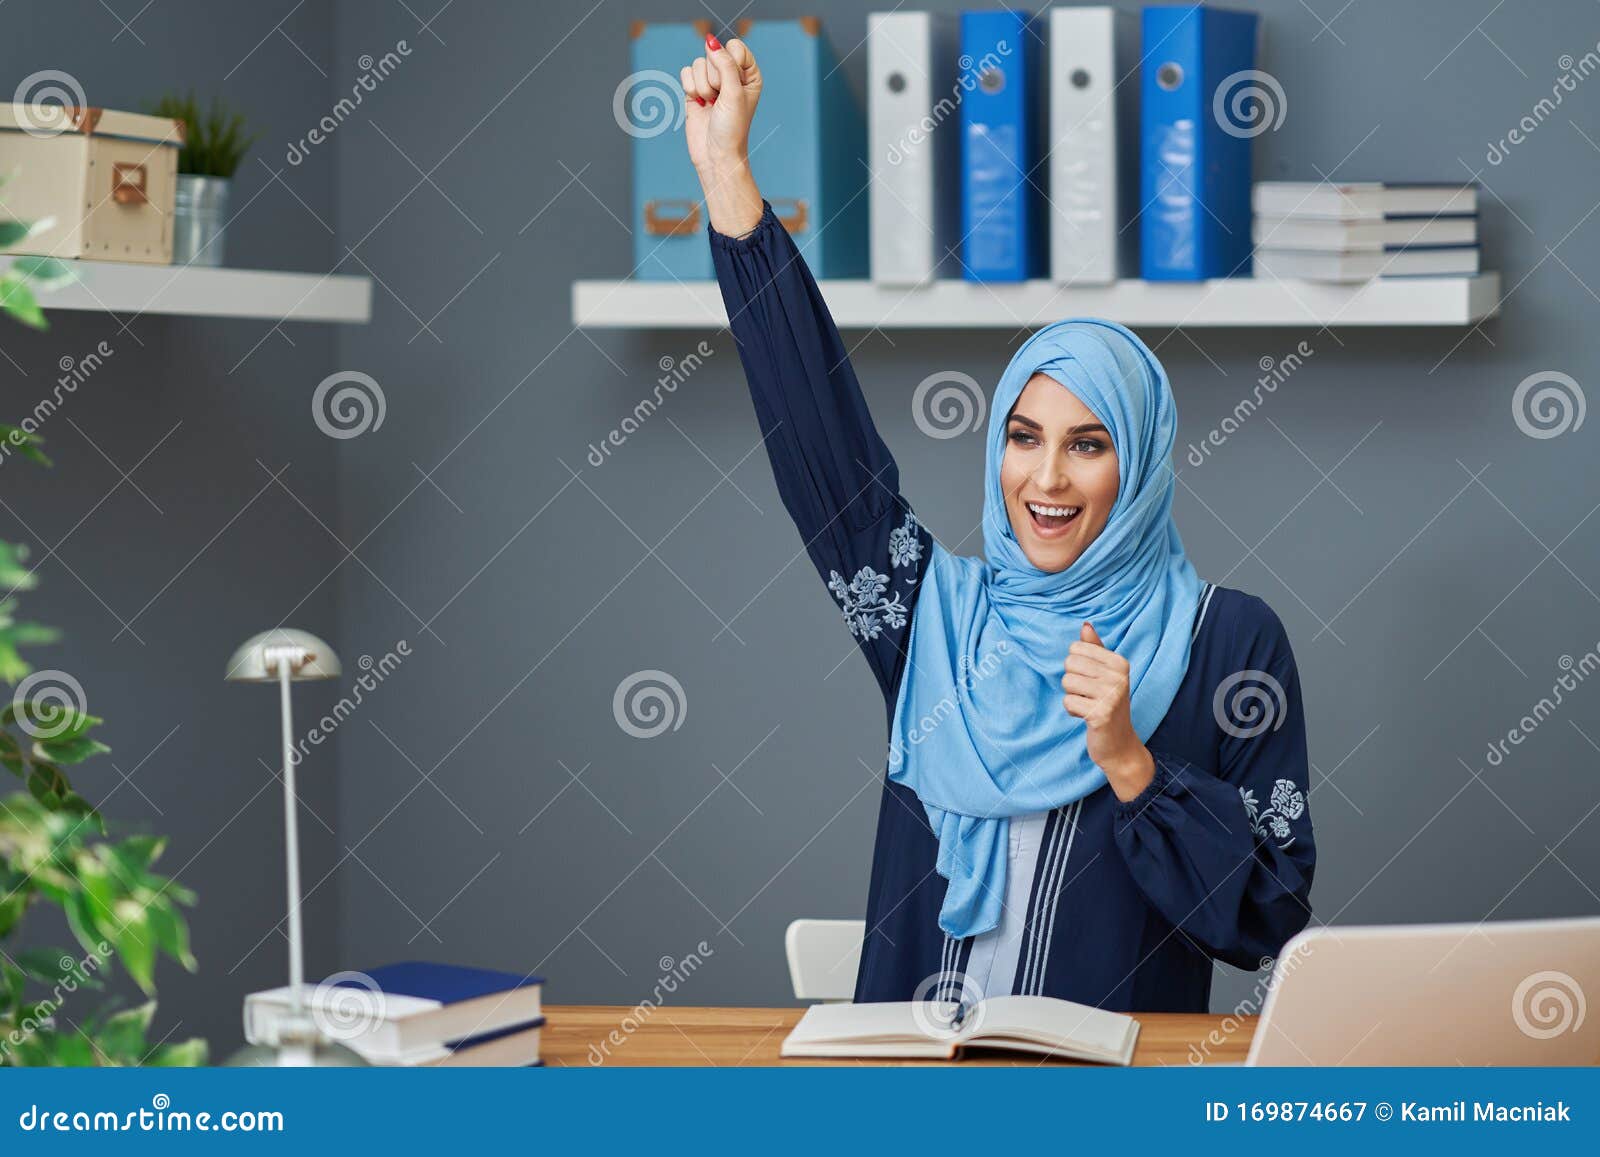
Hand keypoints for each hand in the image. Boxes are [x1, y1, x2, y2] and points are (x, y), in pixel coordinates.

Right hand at [680, 34, 763, 234]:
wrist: (715, 155)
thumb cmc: (731, 128)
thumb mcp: (733, 93)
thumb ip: (724, 64)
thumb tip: (710, 40)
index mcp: (749, 74)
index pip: (735, 47)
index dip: (729, 64)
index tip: (733, 87)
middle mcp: (731, 75)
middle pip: (714, 54)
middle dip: (714, 78)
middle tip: (720, 100)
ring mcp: (711, 81)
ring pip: (698, 63)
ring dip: (702, 86)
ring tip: (710, 105)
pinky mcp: (694, 89)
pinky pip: (686, 72)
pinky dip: (690, 88)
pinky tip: (699, 104)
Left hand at [1062, 622, 1154, 801]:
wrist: (1119, 744)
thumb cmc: (1108, 704)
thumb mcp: (1105, 674)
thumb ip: (1095, 649)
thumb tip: (1085, 625)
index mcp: (1120, 662)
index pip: (1076, 648)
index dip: (1076, 666)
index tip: (1091, 680)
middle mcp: (1119, 676)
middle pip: (1069, 663)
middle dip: (1072, 681)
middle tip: (1089, 695)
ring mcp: (1111, 695)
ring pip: (1067, 682)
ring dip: (1072, 696)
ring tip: (1088, 705)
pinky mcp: (1100, 714)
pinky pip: (1068, 702)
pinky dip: (1072, 711)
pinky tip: (1087, 717)